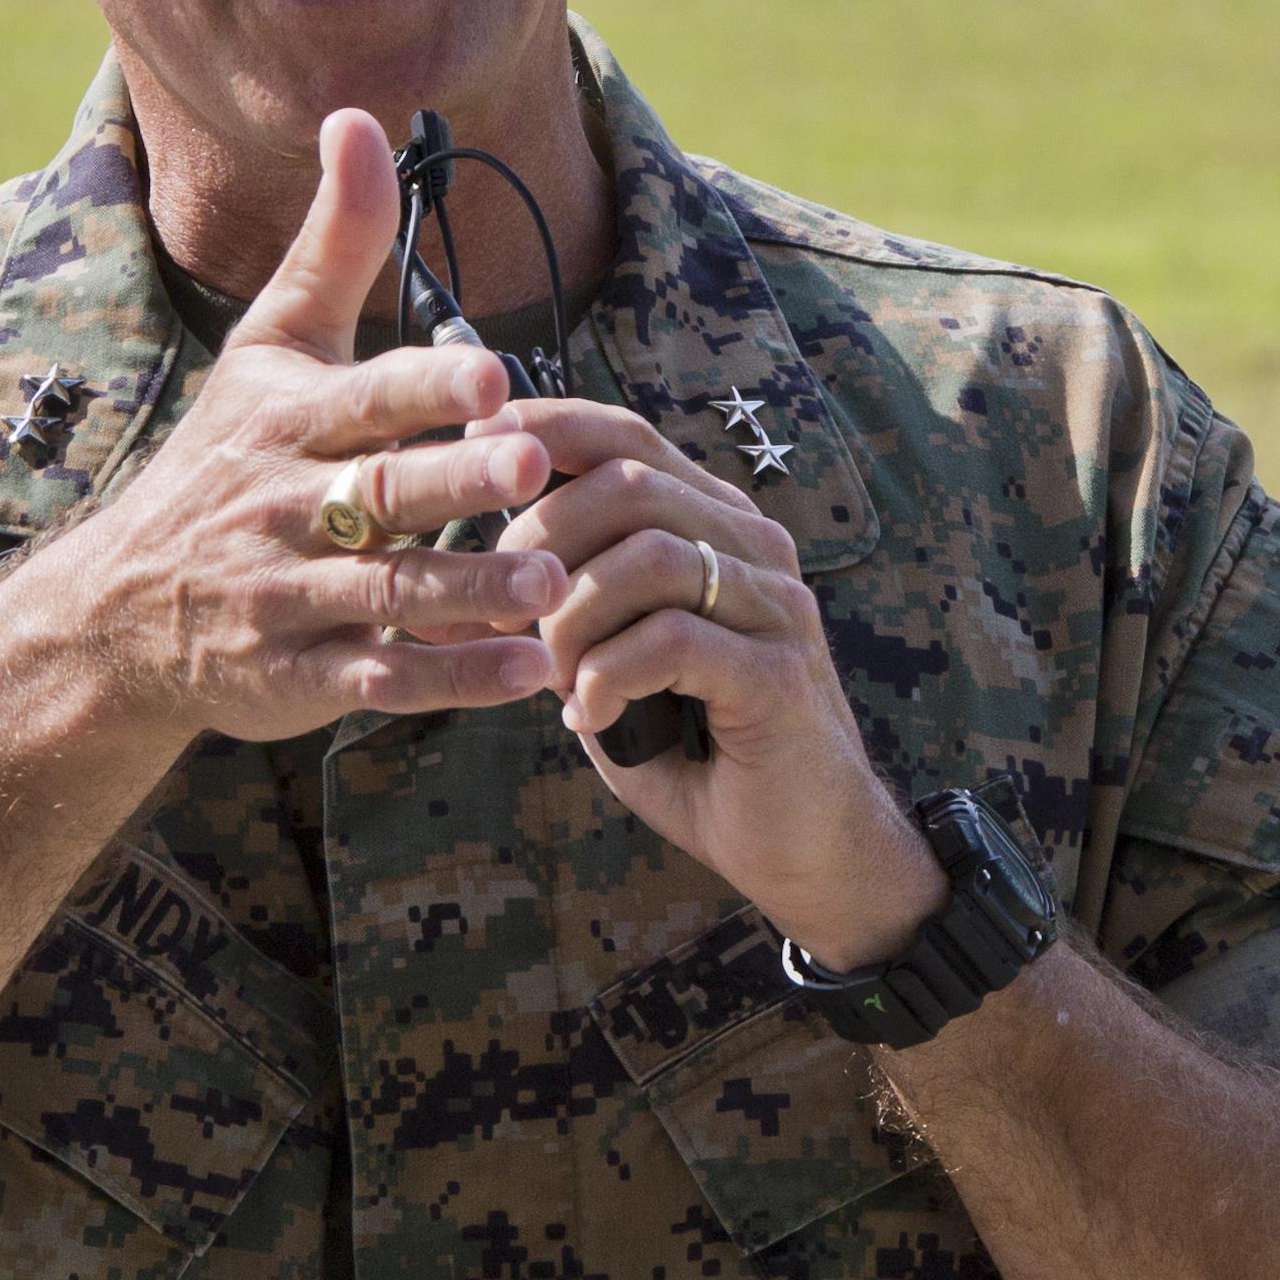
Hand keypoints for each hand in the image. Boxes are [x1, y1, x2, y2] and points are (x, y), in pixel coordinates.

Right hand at [30, 110, 567, 752]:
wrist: (117, 611)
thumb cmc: (219, 459)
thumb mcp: (268, 347)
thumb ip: (334, 245)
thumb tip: (358, 116)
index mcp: (285, 422)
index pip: (361, 398)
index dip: (422, 386)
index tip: (489, 373)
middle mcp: (283, 507)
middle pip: (377, 493)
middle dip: (454, 480)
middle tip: (532, 463)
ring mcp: (289, 596)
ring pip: (385, 593)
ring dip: (470, 589)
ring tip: (552, 581)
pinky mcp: (299, 677)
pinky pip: (382, 680)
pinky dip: (452, 679)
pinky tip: (530, 672)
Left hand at [493, 399, 943, 971]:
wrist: (804, 851)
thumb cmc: (699, 757)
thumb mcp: (620, 664)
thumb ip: (576, 608)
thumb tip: (483, 572)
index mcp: (717, 530)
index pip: (630, 439)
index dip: (549, 429)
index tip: (476, 445)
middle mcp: (755, 550)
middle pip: (631, 483)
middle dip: (544, 541)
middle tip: (514, 619)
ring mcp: (775, 608)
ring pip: (650, 556)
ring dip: (574, 619)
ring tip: (559, 679)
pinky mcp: (777, 675)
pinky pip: (671, 640)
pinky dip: (608, 676)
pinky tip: (593, 717)